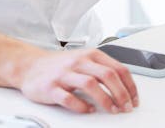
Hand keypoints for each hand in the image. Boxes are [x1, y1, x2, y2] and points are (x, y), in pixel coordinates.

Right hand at [16, 48, 138, 113]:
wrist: (30, 66)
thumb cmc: (61, 65)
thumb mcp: (85, 60)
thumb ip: (103, 69)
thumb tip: (125, 87)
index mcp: (91, 54)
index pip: (118, 68)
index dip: (130, 86)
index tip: (134, 99)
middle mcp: (79, 62)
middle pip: (107, 76)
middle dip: (121, 94)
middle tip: (126, 107)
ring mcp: (65, 74)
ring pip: (90, 84)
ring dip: (105, 100)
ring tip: (112, 110)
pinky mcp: (51, 87)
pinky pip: (69, 98)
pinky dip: (81, 106)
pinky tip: (88, 110)